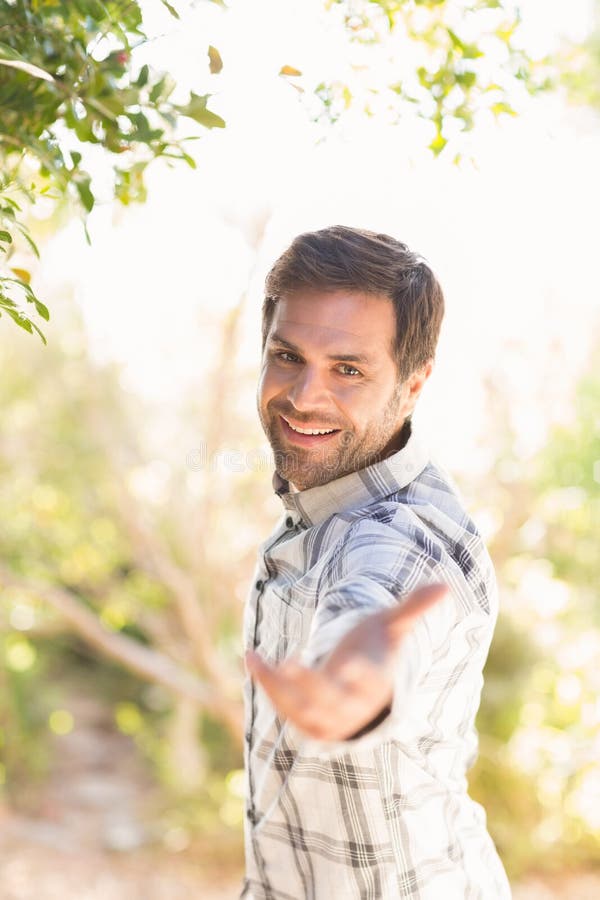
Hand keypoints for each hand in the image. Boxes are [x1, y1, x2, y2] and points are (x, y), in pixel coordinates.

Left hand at [245, 582, 447, 741]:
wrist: (360, 691)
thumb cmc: (375, 650)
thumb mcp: (392, 628)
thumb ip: (413, 608)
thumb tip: (445, 585)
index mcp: (373, 682)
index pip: (368, 684)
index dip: (358, 677)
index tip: (347, 667)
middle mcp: (348, 703)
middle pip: (329, 701)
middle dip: (309, 685)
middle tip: (290, 664)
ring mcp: (324, 713)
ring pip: (300, 707)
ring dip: (278, 688)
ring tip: (259, 661)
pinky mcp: (302, 716)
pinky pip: (282, 703)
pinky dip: (265, 683)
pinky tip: (250, 657)